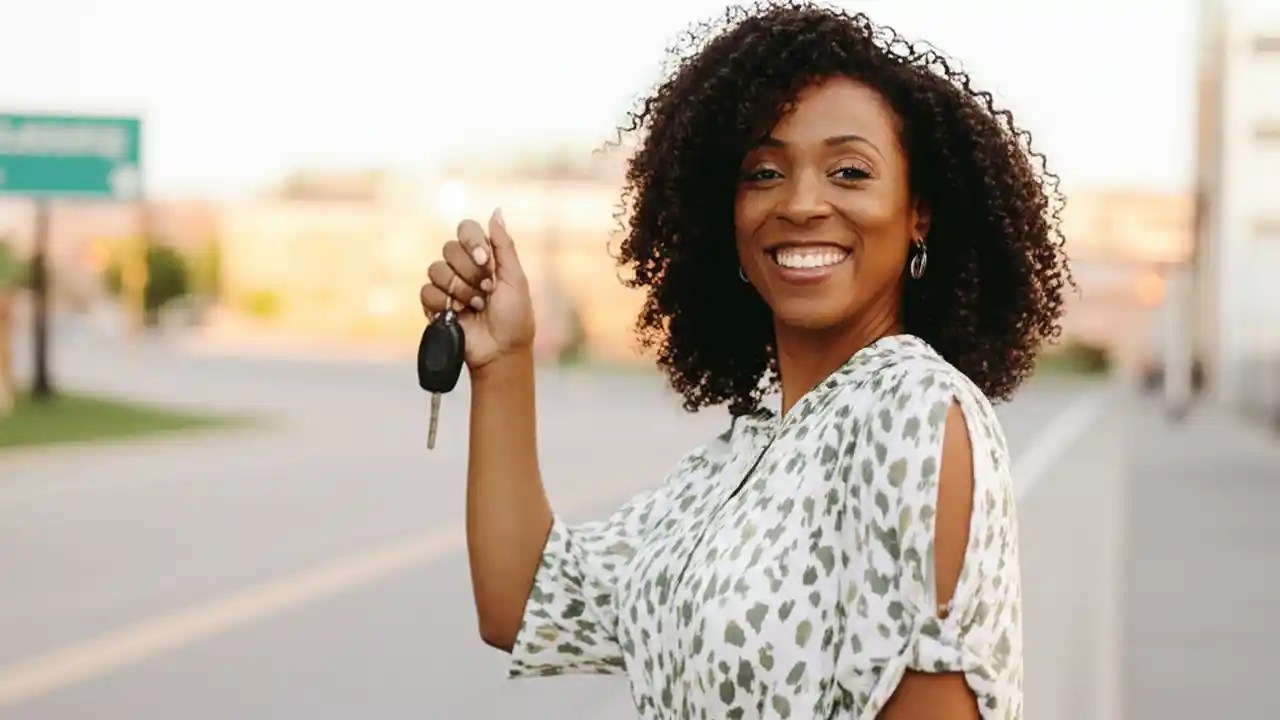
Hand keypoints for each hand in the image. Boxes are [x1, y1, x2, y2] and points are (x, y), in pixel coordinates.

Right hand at [419, 208, 534, 371]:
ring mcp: (447, 286)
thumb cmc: (515, 317)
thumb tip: (497, 210)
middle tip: (486, 291)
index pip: (466, 229)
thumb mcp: (515, 278)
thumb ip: (504, 245)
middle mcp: (463, 267)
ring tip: (476, 306)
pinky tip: (458, 314)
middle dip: (470, 272)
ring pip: (436, 269)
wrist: (501, 350)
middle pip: (449, 248)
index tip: (485, 261)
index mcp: (484, 257)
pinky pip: (427, 291)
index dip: (472, 242)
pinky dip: (444, 304)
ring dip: (460, 290)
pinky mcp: (434, 305)